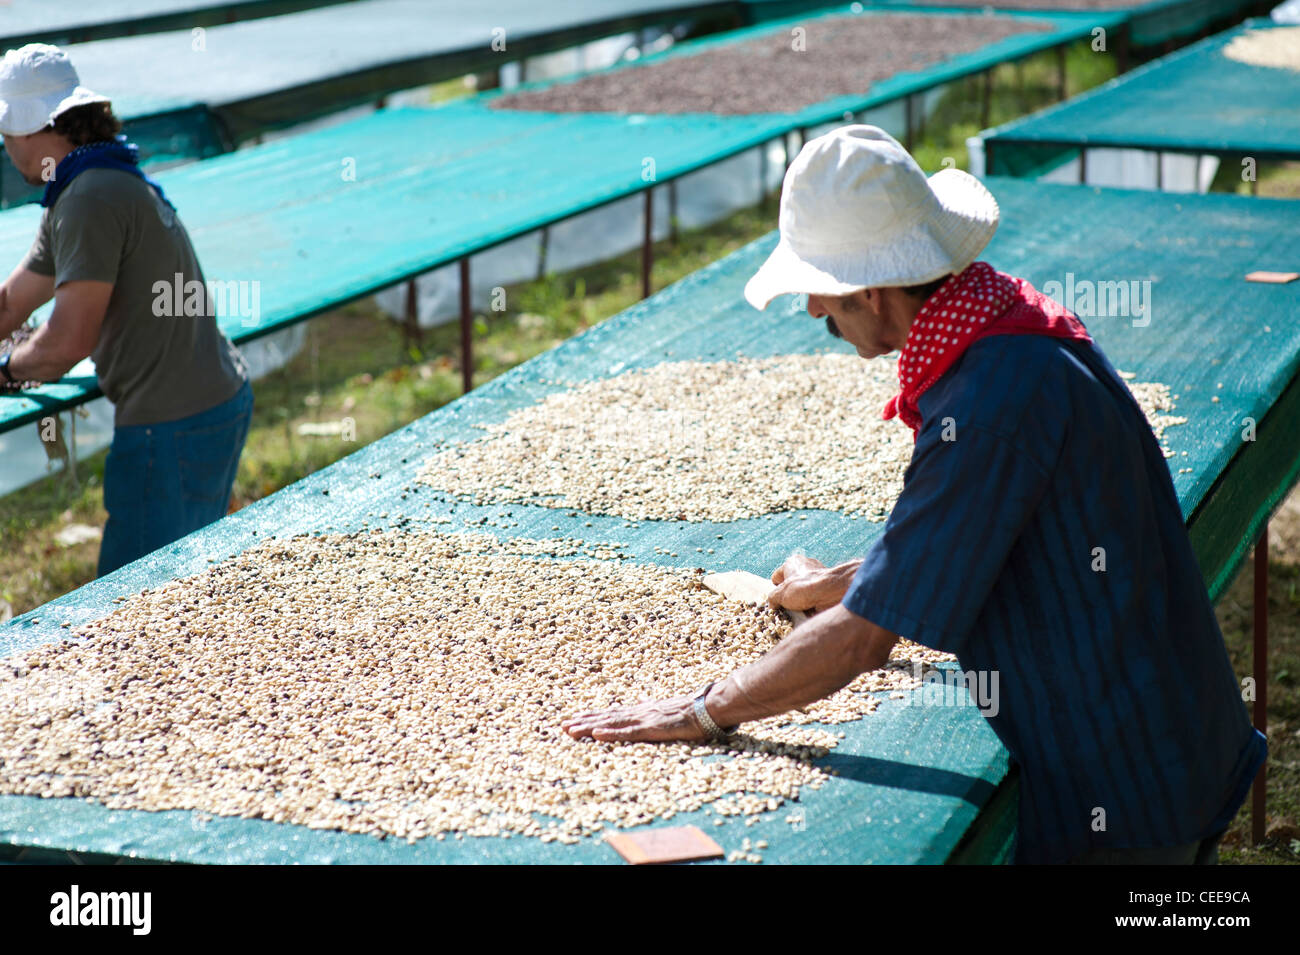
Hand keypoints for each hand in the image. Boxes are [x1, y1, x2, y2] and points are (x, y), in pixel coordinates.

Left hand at [561, 694, 707, 742]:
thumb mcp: (668, 710)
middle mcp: (639, 713)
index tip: (575, 717)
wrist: (707, 708)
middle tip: (562, 725)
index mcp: (642, 710)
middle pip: (606, 716)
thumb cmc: (691, 711)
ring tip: (570, 729)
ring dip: (589, 726)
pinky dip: (611, 733)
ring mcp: (644, 720)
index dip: (593, 715)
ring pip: (611, 723)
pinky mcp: (652, 729)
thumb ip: (653, 707)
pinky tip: (596, 734)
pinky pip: (628, 732)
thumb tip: (643, 701)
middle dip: (583, 720)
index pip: (612, 713)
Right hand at [769, 555, 857, 613]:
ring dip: (800, 603)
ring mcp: (819, 576)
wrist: (832, 593)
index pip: (777, 577)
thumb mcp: (780, 594)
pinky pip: (815, 598)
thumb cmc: (804, 589)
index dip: (776, 589)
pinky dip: (811, 606)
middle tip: (788, 607)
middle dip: (789, 598)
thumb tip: (773, 604)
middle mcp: (807, 566)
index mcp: (794, 562)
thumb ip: (772, 598)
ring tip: (799, 611)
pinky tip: (810, 612)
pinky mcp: (827, 587)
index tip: (778, 599)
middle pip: (791, 586)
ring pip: (803, 593)